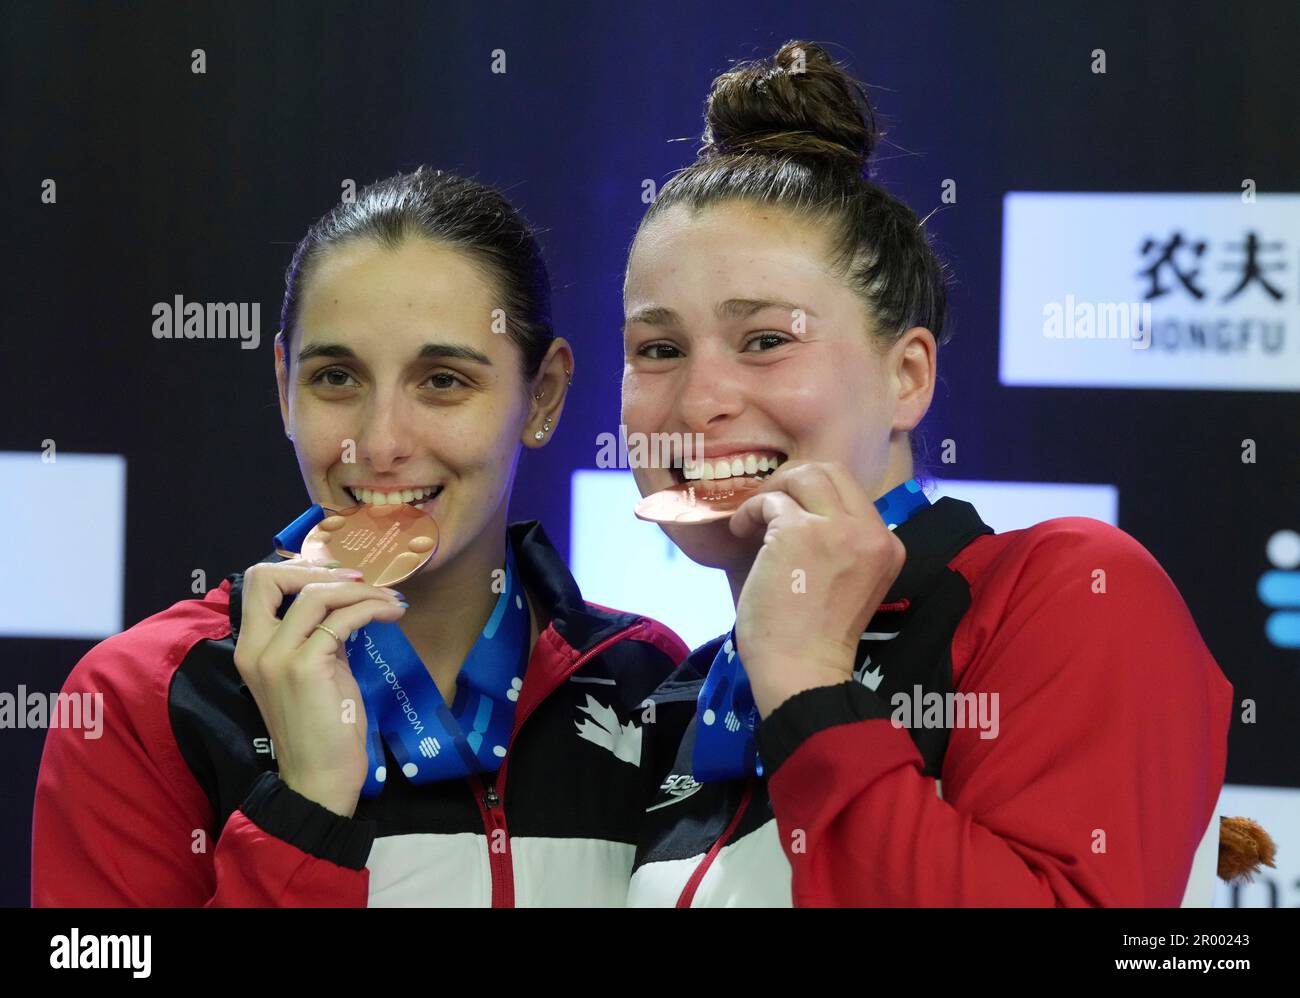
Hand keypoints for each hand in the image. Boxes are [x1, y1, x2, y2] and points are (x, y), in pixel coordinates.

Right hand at [233, 559, 407, 815]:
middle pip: (269, 576)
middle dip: (319, 567)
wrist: (320, 778)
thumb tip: (346, 602)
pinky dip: (371, 609)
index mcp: (251, 647)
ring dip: (361, 590)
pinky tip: (391, 614)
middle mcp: (255, 648)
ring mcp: (277, 657)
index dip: (297, 568)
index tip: (339, 576)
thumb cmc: (322, 729)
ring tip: (390, 600)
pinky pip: (342, 620)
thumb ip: (319, 635)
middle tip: (362, 580)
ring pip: (316, 594)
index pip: (257, 582)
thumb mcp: (315, 671)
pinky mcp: (305, 667)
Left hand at [729, 462, 905, 717]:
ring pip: (803, 475)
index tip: (792, 512)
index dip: (817, 495)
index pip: (854, 493)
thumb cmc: (817, 637)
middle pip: (832, 472)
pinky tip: (740, 531)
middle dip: (795, 480)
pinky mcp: (798, 532)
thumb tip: (801, 508)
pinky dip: (751, 511)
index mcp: (887, 545)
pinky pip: (771, 501)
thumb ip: (840, 544)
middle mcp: (869, 531)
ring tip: (754, 519)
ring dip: (772, 492)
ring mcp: (836, 528)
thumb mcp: (849, 581)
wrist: (803, 671)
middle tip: (770, 504)